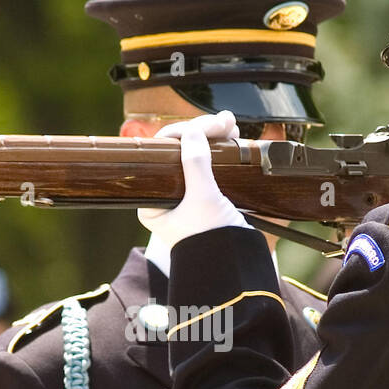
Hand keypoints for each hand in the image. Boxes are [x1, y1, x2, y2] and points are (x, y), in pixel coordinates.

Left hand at [138, 110, 250, 245]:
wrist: (236, 267)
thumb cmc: (212, 240)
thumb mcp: (202, 199)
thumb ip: (196, 164)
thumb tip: (192, 130)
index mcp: (152, 201)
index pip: (161, 154)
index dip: (182, 134)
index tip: (205, 125)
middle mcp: (166, 196)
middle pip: (180, 151)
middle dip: (203, 132)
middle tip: (226, 122)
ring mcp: (186, 195)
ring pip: (196, 154)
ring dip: (214, 137)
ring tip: (232, 126)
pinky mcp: (206, 196)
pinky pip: (209, 164)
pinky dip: (220, 150)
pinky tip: (233, 138)